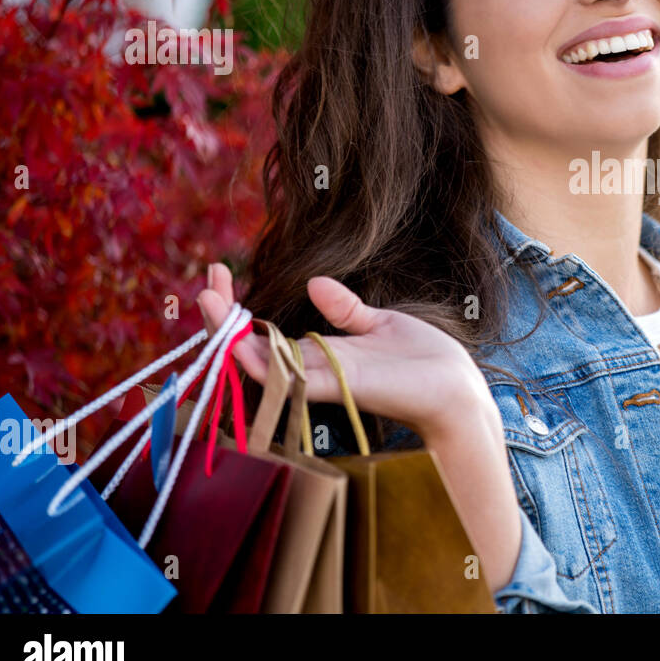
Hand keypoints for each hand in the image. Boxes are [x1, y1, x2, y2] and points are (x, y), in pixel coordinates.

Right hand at [195, 262, 496, 446]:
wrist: (455, 388)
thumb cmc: (423, 361)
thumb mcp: (380, 323)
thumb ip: (345, 308)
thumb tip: (313, 282)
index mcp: (321, 353)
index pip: (264, 333)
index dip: (236, 308)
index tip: (217, 272)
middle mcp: (314, 370)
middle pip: (253, 349)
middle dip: (222, 319)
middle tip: (204, 285)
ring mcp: (325, 381)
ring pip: (264, 365)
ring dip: (232, 338)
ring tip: (209, 304)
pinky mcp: (342, 388)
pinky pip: (295, 380)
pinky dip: (268, 366)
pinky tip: (243, 347)